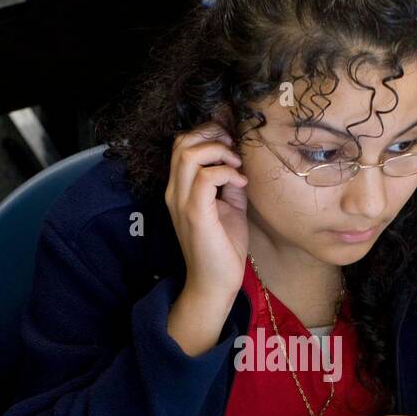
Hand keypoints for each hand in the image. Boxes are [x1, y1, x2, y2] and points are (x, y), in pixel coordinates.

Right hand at [165, 121, 248, 301]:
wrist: (216, 282)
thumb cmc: (223, 246)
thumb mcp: (230, 204)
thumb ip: (229, 181)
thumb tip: (238, 160)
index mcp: (180, 188)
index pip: (182, 144)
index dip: (208, 134)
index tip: (232, 145)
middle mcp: (175, 191)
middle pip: (181, 142)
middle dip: (212, 135)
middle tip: (234, 149)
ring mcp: (182, 202)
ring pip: (188, 154)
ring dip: (218, 151)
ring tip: (237, 166)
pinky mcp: (195, 213)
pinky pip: (205, 177)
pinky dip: (226, 172)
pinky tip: (240, 184)